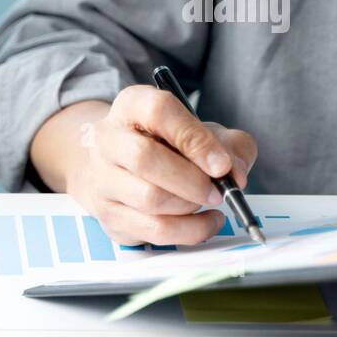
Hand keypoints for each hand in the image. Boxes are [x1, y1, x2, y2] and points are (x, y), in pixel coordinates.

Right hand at [62, 87, 257, 246]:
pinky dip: (190, 230)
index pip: (158, 112)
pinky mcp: (108, 215)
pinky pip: (154, 230)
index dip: (194, 139)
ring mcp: (102, 179)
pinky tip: (204, 221)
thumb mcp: (203, 132)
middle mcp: (108, 139)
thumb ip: (229, 145)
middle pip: (144, 158)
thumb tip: (234, 175)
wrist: (121, 167)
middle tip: (217, 190)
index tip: (222, 164)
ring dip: (190, 206)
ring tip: (206, 201)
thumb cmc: (168, 146)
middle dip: (192, 180)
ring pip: (149, 198)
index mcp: (132, 106)